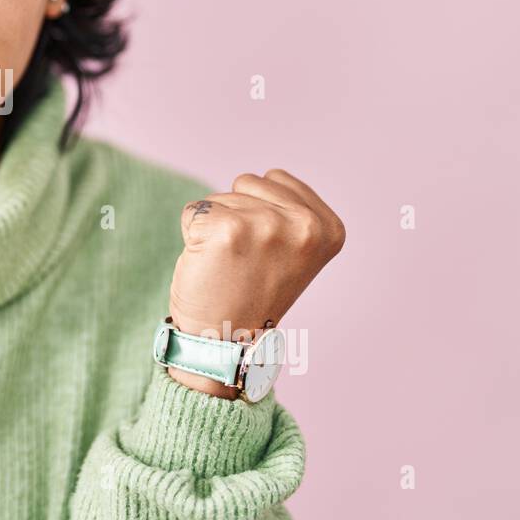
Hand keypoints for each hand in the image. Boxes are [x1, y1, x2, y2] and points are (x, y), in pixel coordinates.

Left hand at [166, 169, 343, 396]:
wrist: (225, 342)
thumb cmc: (252, 292)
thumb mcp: (294, 249)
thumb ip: (291, 211)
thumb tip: (269, 177)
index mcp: (328, 228)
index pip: (276, 179)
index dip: (260, 212)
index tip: (266, 253)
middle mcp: (305, 225)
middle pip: (247, 183)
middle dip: (237, 215)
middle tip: (244, 262)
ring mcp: (269, 226)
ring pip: (220, 197)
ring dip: (215, 226)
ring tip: (228, 265)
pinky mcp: (228, 230)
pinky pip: (193, 210)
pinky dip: (191, 234)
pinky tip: (208, 265)